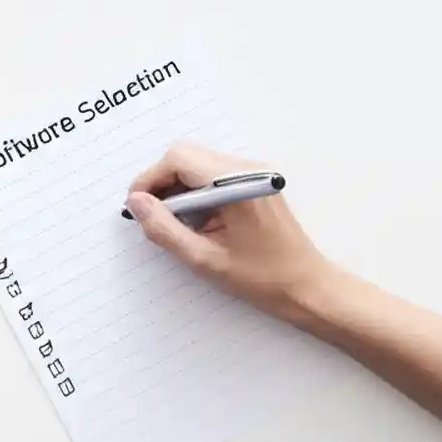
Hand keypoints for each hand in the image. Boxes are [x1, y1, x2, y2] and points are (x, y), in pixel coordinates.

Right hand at [126, 142, 328, 318]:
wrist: (306, 286)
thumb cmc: (259, 277)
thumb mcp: (202, 258)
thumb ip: (163, 228)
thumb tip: (135, 203)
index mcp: (236, 183)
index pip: (178, 159)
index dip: (149, 179)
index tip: (136, 208)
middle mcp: (246, 169)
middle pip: (186, 156)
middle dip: (161, 183)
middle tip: (152, 217)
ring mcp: (252, 173)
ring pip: (197, 163)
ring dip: (177, 188)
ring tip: (174, 223)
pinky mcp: (254, 182)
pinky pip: (212, 175)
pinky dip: (194, 192)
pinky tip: (195, 220)